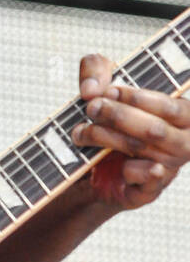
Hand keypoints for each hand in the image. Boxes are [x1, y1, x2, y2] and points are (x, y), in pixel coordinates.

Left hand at [71, 53, 189, 209]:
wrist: (95, 166)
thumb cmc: (109, 119)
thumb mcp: (102, 84)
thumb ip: (96, 70)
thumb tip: (90, 88)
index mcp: (182, 115)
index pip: (172, 107)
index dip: (139, 98)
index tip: (108, 90)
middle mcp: (181, 142)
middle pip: (155, 130)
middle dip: (119, 116)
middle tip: (91, 108)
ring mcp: (168, 168)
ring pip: (142, 151)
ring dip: (107, 138)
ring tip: (81, 131)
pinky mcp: (150, 191)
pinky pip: (146, 182)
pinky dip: (131, 171)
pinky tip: (120, 165)